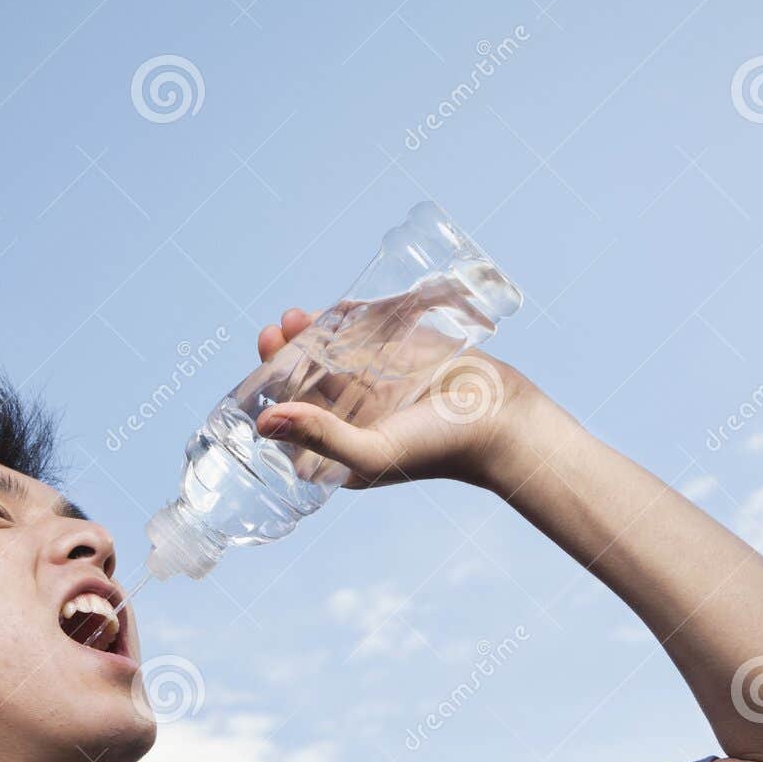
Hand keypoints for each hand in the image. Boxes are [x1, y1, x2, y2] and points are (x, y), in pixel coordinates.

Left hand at [251, 308, 538, 489]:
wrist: (499, 417)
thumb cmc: (436, 449)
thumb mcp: (371, 451)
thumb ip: (321, 436)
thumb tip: (264, 422)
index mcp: (340, 450)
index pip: (292, 421)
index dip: (270, 393)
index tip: (263, 368)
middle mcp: (354, 417)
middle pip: (306, 383)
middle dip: (286, 356)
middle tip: (278, 329)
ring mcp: (376, 385)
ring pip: (330, 355)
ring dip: (310, 336)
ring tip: (297, 317)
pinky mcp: (398, 358)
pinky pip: (363, 335)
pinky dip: (345, 321)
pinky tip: (333, 310)